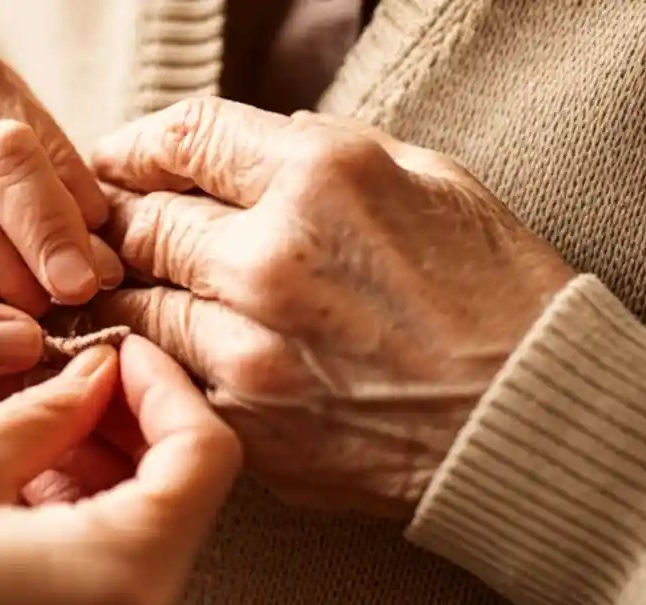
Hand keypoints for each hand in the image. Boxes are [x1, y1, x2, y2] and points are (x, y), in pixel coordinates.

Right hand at [0, 338, 241, 604]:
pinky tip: (31, 509)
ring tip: (39, 447)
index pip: (206, 455)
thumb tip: (93, 375)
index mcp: (123, 576)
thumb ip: (44, 413)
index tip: (119, 357)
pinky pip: (121, 594)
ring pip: (154, 545)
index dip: (167, 387)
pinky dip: (95, 537)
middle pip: (186, 502)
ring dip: (114, 480)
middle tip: (75, 388)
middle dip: (138, 429)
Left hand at [90, 98, 574, 516]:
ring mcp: (250, 351)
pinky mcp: (246, 426)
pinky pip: (168, 379)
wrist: (534, 425)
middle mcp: (270, 261)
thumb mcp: (432, 180)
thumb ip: (330, 150)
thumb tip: (259, 142)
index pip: (183, 137)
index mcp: (321, 179)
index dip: (137, 145)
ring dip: (130, 293)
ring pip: (137, 306)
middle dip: (119, 220)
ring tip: (132, 288)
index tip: (124, 159)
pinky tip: (171, 353)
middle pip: (142, 223)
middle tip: (111, 227)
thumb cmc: (500, 299)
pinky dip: (159, 362)